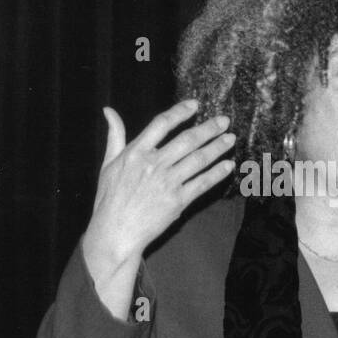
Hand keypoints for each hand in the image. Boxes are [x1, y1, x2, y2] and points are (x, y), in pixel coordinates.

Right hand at [83, 98, 235, 270]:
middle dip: (208, 128)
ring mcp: (167, 183)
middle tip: (224, 121)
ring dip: (217, 148)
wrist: (116, 232)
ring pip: (198, 160)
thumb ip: (114, 136)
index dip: (180, 112)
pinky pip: (202, 183)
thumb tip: (109, 110)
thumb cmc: (109, 199)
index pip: (162, 124)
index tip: (195, 104)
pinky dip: (217, 174)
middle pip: (187, 140)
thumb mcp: (107, 164)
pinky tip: (228, 166)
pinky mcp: (177, 201)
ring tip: (230, 139)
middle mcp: (153, 165)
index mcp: (136, 153)